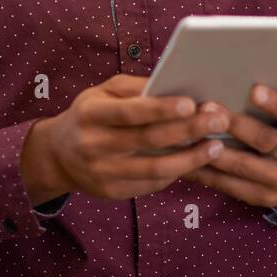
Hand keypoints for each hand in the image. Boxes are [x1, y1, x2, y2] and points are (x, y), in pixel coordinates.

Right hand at [20, 74, 229, 203]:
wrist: (57, 156)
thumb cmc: (90, 114)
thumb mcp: (103, 92)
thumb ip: (136, 87)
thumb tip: (175, 83)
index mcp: (91, 114)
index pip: (129, 112)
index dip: (161, 109)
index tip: (191, 103)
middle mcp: (94, 146)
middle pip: (148, 140)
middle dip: (188, 130)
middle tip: (219, 120)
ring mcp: (103, 173)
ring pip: (155, 169)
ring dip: (191, 158)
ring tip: (217, 146)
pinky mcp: (113, 192)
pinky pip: (152, 183)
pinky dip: (178, 171)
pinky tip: (198, 161)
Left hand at [182, 84, 276, 211]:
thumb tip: (253, 66)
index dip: (276, 104)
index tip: (254, 90)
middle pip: (265, 141)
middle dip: (235, 125)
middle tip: (208, 108)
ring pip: (244, 167)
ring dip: (214, 150)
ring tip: (190, 134)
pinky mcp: (265, 198)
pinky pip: (232, 187)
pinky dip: (208, 173)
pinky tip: (188, 159)